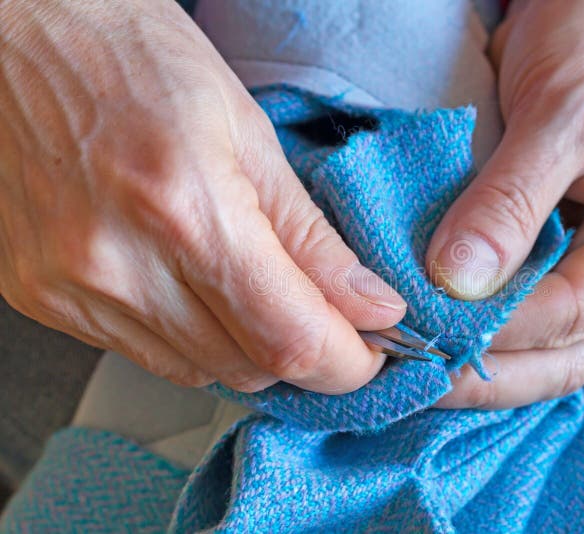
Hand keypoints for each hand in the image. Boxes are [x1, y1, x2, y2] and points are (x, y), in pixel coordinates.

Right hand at [0, 0, 404, 393]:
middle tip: (330, 317)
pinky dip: (195, 339)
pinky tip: (202, 290)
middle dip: (306, 353)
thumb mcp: (248, 130)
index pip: (288, 335)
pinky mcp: (43, 297)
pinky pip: (147, 354)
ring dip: (250, 348)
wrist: (16, 36)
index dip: (346, 361)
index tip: (373, 350)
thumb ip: (311, 236)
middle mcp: (117, 260)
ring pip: (200, 372)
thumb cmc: (132, 56)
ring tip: (263, 294)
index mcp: (184, 204)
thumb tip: (369, 305)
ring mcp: (70, 286)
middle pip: (248, 366)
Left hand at [431, 0, 583, 407]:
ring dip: (477, 365)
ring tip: (410, 364)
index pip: (576, 311)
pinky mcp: (568, 274)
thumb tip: (458, 281)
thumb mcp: (561, 114)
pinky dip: (478, 337)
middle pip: (564, 355)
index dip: (497, 330)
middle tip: (409, 371)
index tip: (424, 332)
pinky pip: (525, 325)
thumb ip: (511, 201)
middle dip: (484, 370)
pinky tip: (432, 338)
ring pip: (543, 354)